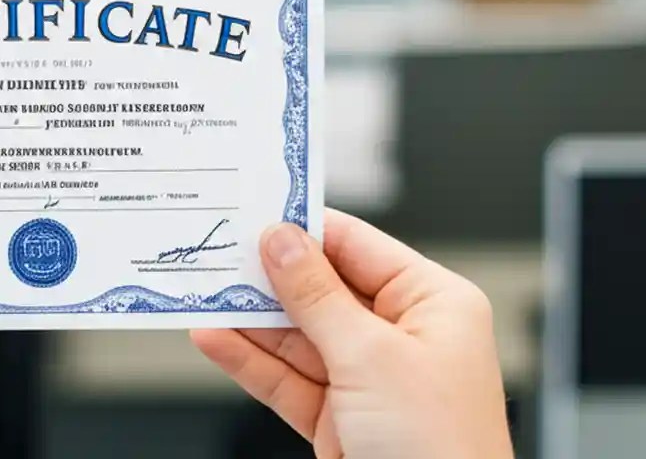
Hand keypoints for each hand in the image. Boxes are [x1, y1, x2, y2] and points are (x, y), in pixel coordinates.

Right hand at [191, 209, 513, 458]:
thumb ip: (317, 297)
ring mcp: (368, 380)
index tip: (254, 212)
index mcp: (434, 304)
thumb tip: (282, 242)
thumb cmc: (443, 450)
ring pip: (295, 335)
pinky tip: (214, 339)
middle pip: (320, 289)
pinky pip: (285, 377)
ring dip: (248, 319)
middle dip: (268, 277)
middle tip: (217, 252)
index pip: (357, 246)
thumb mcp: (372, 357)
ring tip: (202, 292)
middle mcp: (403, 337)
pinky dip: (248, 360)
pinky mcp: (338, 419)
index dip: (304, 229)